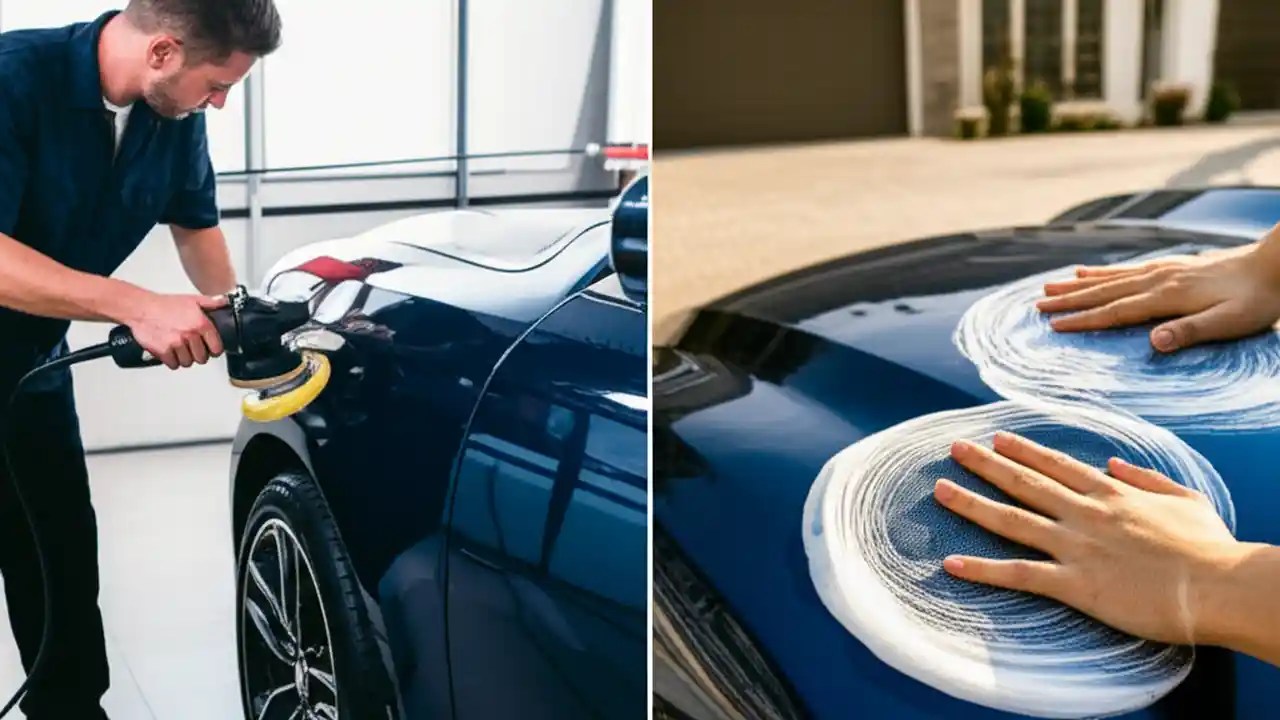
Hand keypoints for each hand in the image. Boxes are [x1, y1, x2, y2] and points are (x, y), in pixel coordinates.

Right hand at [126, 293, 225, 368]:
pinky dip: (172, 361)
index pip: (216, 348)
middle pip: (202, 358)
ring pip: (187, 362)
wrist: (141, 308)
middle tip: (193, 349)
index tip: (211, 350)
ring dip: (184, 359)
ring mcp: (176, 344)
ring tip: (180, 350)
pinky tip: (171, 352)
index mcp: (201, 324)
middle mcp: (190, 335)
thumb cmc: (165, 305)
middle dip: (198, 355)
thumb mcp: (192, 300)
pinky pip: (173, 364)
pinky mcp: (163, 351)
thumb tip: (224, 302)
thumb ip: (211, 303)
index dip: (214, 350)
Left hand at [933, 432, 1240, 644]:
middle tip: (954, 448)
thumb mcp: (1185, 498)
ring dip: (971, 503)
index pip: (1057, 465)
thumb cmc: (1210, 548)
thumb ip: (1147, 477)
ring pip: (1011, 520)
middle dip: (985, 463)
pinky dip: (981, 569)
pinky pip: (1018, 574)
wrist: (1219, 586)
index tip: (998, 438)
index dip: (1024, 450)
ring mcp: (1075, 546)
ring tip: (939, 490)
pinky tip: (950, 564)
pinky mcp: (1074, 583)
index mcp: (1111, 493)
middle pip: (1024, 482)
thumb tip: (1114, 463)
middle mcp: (1085, 513)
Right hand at [1035, 244, 1279, 351]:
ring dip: (1078, 285)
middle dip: (1069, 300)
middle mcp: (1158, 279)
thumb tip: (1154, 341)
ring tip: (1050, 287)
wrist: (1276, 264)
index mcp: (1167, 295)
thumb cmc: (1258, 299)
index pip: (1116, 310)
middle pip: (1104, 292)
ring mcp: (1162, 269)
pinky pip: (1125, 270)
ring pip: (1110, 278)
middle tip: (1037, 306)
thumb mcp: (1231, 321)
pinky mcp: (1170, 265)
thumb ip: (1192, 331)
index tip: (1056, 327)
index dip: (1084, 320)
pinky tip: (1087, 272)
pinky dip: (1101, 272)